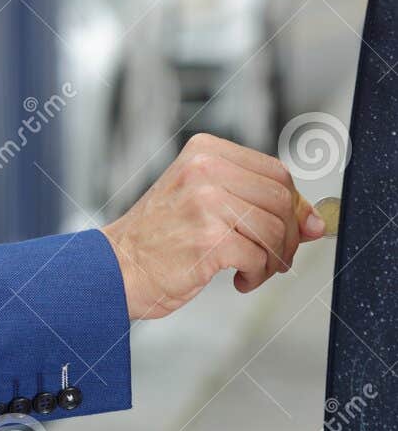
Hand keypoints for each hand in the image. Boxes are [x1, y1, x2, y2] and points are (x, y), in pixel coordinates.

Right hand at [101, 132, 327, 321]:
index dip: (293, 205)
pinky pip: (259, 257)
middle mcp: (205, 169)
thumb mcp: (205, 204)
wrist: (114, 267)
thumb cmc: (156, 238)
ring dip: (273, 260)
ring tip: (252, 270)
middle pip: (281, 199)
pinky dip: (257, 275)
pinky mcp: (208, 238)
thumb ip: (258, 205)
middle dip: (288, 236)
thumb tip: (315, 222)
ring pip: (275, 229)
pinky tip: (239, 279)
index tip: (293, 229)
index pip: (276, 171)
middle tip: (272, 258)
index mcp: (205, 152)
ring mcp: (206, 202)